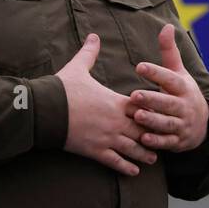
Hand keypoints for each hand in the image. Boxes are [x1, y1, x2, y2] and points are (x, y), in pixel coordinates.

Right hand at [57, 34, 157, 176]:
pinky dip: (126, 167)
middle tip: (163, 141)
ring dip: (144, 154)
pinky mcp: (95, 151)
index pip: (142, 108)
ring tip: (152, 159)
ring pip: (132, 149)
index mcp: (115, 102)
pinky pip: (115, 161)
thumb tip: (93, 35)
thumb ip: (90, 53)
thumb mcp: (78, 67)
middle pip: (142, 131)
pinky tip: (133, 172)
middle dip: (152, 136)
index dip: (152, 112)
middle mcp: (116, 121)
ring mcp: (107, 138)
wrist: (45, 110)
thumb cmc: (62, 88)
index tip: (161, 115)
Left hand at [128, 24, 208, 152]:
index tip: (139, 66)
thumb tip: (167, 25)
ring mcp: (182, 124)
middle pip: (168, 102)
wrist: (203, 124)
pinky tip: (144, 139)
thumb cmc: (184, 94)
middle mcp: (184, 106)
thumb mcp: (179, 73)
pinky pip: (168, 142)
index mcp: (182, 87)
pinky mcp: (178, 141)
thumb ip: (169, 52)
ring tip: (137, 116)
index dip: (156, 72)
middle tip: (134, 95)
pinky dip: (157, 142)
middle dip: (152, 99)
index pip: (170, 78)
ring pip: (167, 123)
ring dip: (153, 120)